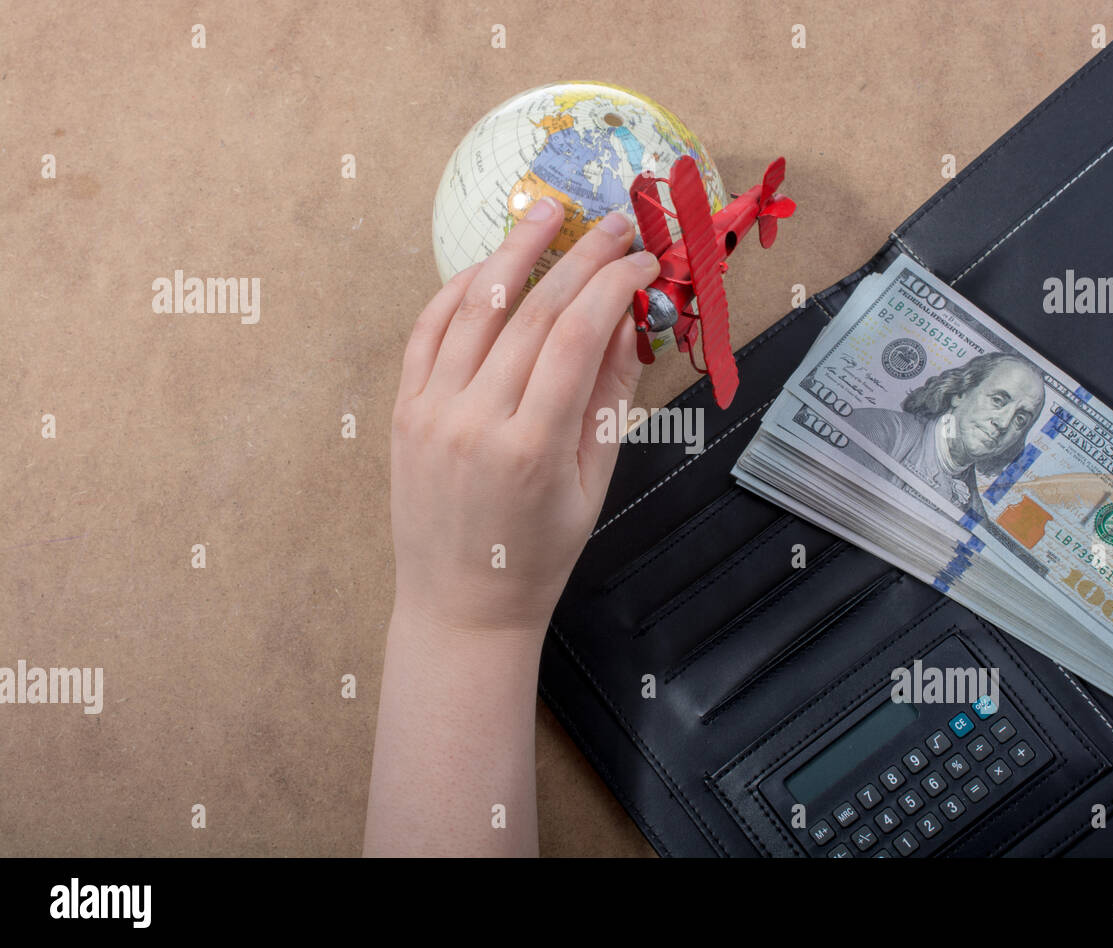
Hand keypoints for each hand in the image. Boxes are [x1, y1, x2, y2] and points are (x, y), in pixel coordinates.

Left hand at [390, 196, 659, 638]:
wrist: (461, 605)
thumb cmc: (539, 554)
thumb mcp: (592, 484)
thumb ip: (610, 401)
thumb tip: (630, 322)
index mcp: (532, 446)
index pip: (579, 335)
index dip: (616, 285)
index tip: (645, 260)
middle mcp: (475, 420)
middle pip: (534, 311)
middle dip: (581, 257)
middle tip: (614, 222)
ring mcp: (430, 412)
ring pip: (475, 308)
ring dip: (514, 252)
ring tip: (547, 211)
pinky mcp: (403, 412)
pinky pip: (427, 333)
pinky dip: (458, 292)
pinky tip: (489, 266)